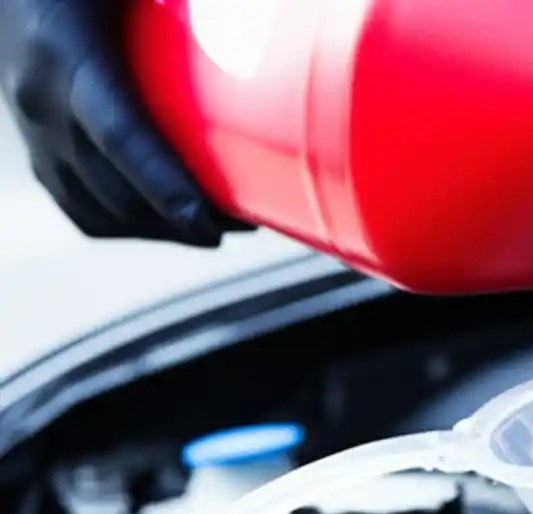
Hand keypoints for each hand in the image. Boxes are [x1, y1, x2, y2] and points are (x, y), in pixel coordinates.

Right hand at [1, 0, 248, 244]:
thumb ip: (187, 9)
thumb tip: (257, 21)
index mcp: (68, 54)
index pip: (120, 136)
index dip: (167, 188)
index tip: (214, 223)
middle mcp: (42, 100)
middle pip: (114, 188)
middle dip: (179, 222)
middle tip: (244, 225)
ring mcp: (33, 129)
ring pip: (96, 208)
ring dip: (160, 230)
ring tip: (216, 229)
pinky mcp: (35, 145)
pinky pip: (77, 205)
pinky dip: (127, 226)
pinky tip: (170, 227)